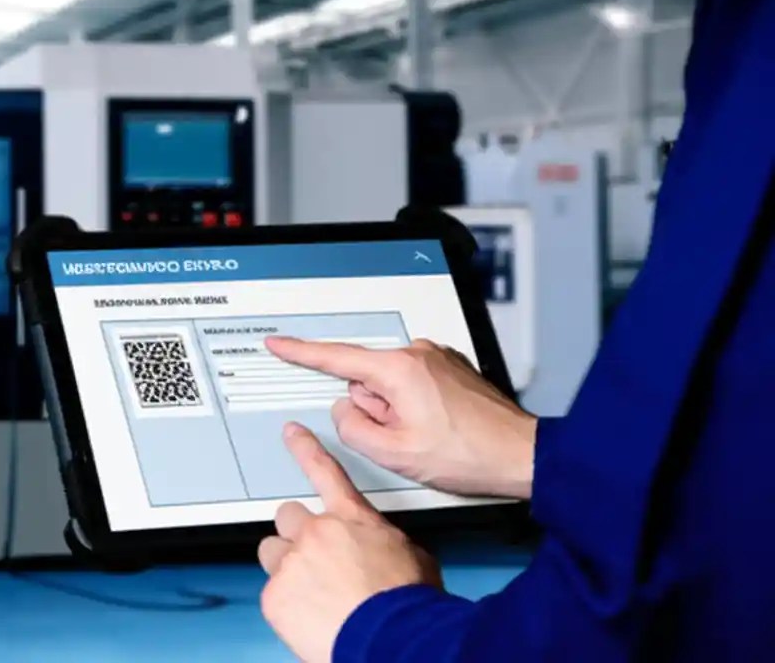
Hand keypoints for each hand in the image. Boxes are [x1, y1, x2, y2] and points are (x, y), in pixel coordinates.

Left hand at [259, 423, 441, 662]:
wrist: (393, 639)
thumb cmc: (409, 603)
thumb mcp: (411, 556)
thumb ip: (383, 541)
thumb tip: (381, 549)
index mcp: (352, 519)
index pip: (324, 471)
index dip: (305, 448)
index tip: (292, 432)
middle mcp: (317, 532)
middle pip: (288, 517)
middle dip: (298, 534)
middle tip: (315, 561)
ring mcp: (292, 562)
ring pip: (272, 553)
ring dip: (286, 567)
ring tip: (312, 592)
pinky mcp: (275, 595)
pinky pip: (272, 593)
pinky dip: (286, 605)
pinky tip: (310, 618)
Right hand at [266, 336, 537, 499]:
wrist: (519, 454)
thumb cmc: (469, 454)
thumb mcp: (394, 453)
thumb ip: (353, 429)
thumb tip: (347, 411)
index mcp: (398, 369)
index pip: (335, 357)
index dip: (300, 352)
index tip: (279, 343)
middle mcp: (418, 354)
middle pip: (367, 382)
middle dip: (375, 411)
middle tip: (406, 439)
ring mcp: (437, 359)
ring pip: (391, 386)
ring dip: (399, 412)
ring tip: (431, 437)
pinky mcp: (451, 368)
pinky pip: (414, 386)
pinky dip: (418, 407)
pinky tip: (442, 429)